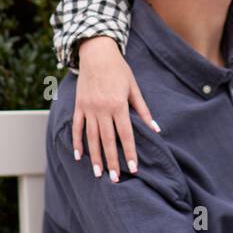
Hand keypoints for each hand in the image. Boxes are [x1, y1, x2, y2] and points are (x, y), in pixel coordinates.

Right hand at [72, 36, 158, 181]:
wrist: (96, 53)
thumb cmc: (119, 70)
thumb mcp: (134, 87)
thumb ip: (143, 110)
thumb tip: (156, 129)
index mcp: (118, 105)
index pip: (126, 134)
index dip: (130, 152)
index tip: (134, 168)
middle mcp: (102, 109)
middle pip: (108, 140)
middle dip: (112, 161)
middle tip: (115, 179)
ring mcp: (88, 108)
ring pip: (91, 137)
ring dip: (94, 157)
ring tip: (98, 173)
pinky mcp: (79, 106)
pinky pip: (76, 127)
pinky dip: (76, 142)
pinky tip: (78, 156)